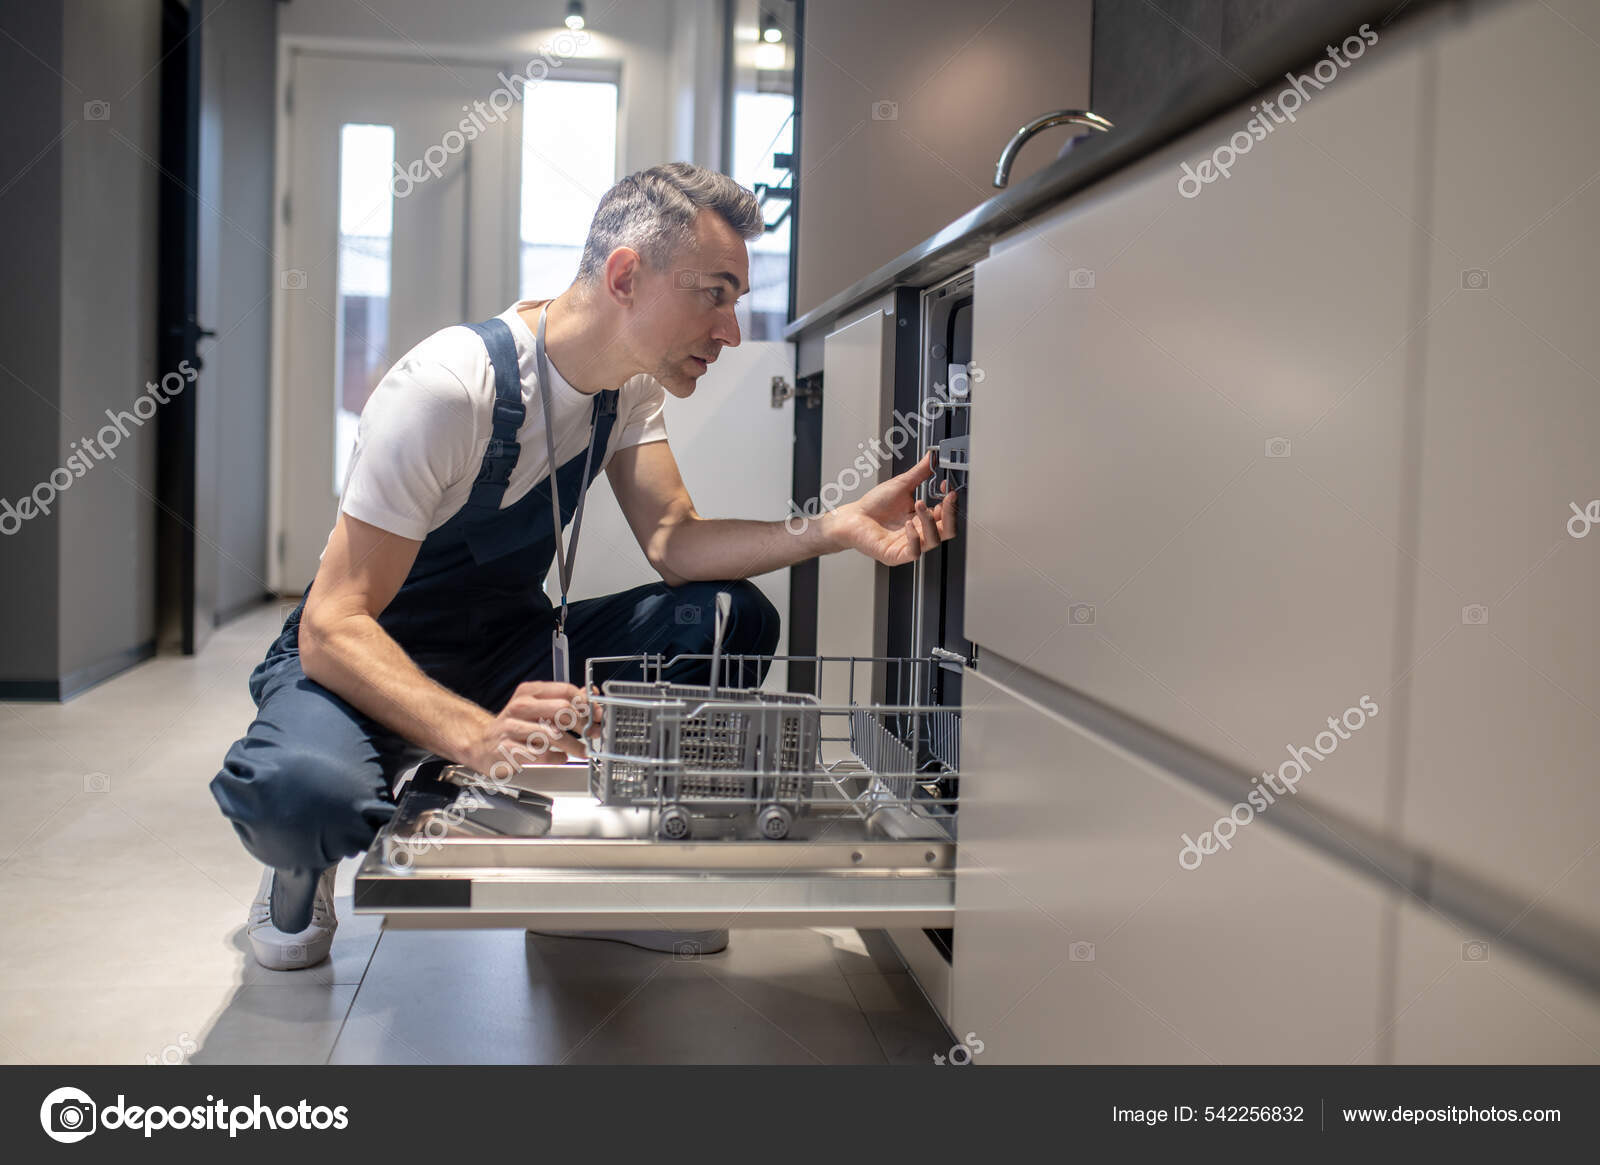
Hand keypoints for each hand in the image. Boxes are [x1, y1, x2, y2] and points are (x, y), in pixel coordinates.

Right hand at [465, 680, 602, 776]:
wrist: (481, 744)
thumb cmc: (514, 726)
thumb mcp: (536, 708)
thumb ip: (563, 701)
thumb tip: (591, 694)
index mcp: (529, 693)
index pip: (565, 691)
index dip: (586, 704)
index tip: (597, 715)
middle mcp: (520, 707)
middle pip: (562, 710)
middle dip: (582, 725)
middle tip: (592, 735)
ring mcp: (512, 728)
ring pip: (553, 735)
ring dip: (573, 746)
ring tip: (582, 751)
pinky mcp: (508, 750)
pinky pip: (541, 755)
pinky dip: (556, 758)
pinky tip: (560, 758)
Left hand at [833, 451, 958, 566]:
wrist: (851, 517)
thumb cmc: (872, 506)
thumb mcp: (901, 485)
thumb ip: (920, 472)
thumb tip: (931, 457)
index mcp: (921, 519)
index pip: (946, 515)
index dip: (950, 503)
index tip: (948, 488)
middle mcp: (919, 533)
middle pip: (948, 531)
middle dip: (950, 513)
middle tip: (946, 497)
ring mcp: (909, 546)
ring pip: (934, 540)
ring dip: (930, 521)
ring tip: (919, 504)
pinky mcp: (896, 555)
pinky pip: (915, 552)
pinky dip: (915, 537)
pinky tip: (908, 524)